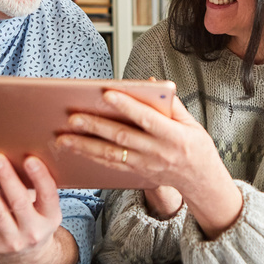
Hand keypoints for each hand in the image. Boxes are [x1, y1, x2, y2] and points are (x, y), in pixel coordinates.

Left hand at [0, 153, 76, 263]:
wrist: (27, 258)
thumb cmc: (35, 220)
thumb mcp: (45, 210)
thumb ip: (37, 189)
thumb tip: (16, 155)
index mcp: (51, 217)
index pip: (48, 195)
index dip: (40, 177)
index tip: (30, 159)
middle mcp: (33, 231)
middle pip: (19, 202)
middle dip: (5, 178)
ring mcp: (12, 240)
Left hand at [58, 91, 242, 238]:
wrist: (201, 180)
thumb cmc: (196, 146)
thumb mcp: (190, 123)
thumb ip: (170, 103)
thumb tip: (149, 82)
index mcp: (173, 135)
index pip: (147, 118)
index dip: (127, 105)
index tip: (106, 93)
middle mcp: (157, 152)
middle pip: (122, 137)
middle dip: (95, 127)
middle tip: (72, 118)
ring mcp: (145, 165)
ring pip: (110, 155)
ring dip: (84, 146)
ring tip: (63, 138)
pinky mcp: (137, 174)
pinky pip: (111, 165)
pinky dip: (91, 158)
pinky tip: (75, 150)